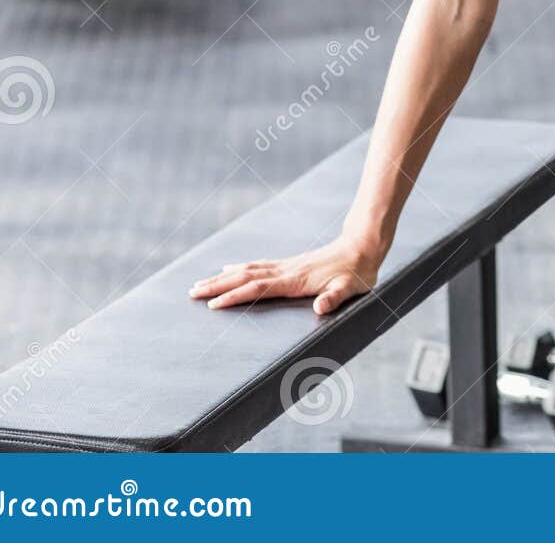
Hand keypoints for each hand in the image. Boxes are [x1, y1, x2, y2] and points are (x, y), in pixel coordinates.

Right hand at [189, 233, 385, 315]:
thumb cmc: (357, 272)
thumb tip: (320, 307)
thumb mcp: (351, 289)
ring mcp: (286, 266)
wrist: (363, 247)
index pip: (258, 289)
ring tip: (200, 283)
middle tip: (191, 293)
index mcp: (295, 280)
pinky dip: (239, 268)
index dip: (235, 296)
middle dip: (217, 286)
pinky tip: (229, 268)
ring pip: (247, 269)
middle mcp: (286, 271)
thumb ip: (335, 298)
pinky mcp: (290, 264)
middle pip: (244, 277)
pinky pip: (258, 265)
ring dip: (222, 277)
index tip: (213, 305)